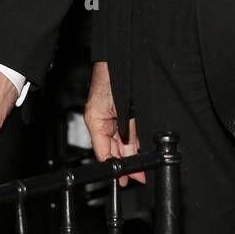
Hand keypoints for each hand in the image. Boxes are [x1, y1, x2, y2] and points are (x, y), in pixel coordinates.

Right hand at [84, 61, 145, 186]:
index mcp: (95, 119)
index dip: (116, 168)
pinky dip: (128, 139)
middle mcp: (98, 118)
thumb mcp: (126, 109)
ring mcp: (105, 113)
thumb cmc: (115, 74)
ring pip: (117, 139)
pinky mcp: (113, 107)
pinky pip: (121, 128)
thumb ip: (129, 133)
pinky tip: (137, 147)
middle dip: (125, 163)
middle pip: (111, 148)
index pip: (103, 152)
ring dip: (128, 153)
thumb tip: (131, 154)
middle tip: (138, 177)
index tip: (126, 180)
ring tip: (139, 168)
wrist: (118, 54)